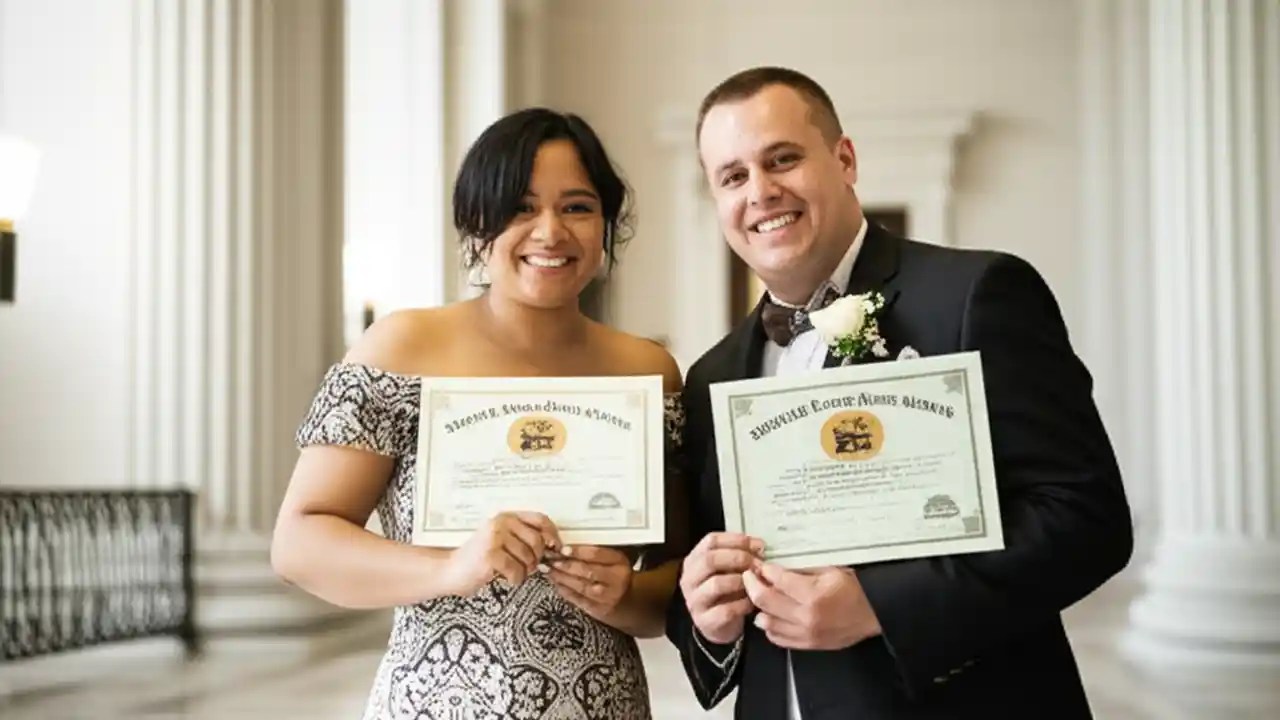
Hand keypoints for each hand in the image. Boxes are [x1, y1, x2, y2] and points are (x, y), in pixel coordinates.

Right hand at [443, 511, 560, 595]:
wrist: (450, 570)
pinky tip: (505, 577)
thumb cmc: (479, 559)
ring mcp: (495, 538)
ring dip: (525, 571)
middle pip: (537, 542)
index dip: (553, 534)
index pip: (540, 519)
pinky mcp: (490, 555)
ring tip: (513, 572)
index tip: (555, 547)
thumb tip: (554, 546)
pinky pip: (517, 570)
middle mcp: (501, 523)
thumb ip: (524, 538)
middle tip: (527, 567)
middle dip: (537, 559)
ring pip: (529, 558)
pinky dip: (515, 579)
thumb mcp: (503, 541)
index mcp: (506, 517)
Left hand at [546, 545, 633, 619]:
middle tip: (550, 559)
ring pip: (580, 586)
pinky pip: (577, 599)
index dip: (578, 551)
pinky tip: (555, 582)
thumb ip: (595, 553)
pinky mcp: (598, 610)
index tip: (563, 549)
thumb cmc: (616, 575)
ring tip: (548, 569)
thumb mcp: (613, 560)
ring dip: (561, 577)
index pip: (597, 554)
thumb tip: (566, 546)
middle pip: (587, 571)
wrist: (627, 601)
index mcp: (620, 563)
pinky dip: (564, 590)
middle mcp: (615, 580)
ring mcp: (607, 597)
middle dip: (566, 565)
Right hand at [680, 532, 763, 643]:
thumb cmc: (725, 593)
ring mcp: (695, 601)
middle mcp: (690, 579)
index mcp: (694, 561)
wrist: (717, 626)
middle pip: (710, 560)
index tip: (757, 545)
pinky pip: (726, 610)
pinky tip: (752, 603)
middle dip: (738, 558)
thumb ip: (740, 555)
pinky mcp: (705, 621)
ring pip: (716, 584)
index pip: (710, 541)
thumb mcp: (728, 570)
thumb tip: (759, 545)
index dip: (736, 540)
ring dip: (741, 582)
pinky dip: (743, 604)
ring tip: (755, 584)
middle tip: (757, 564)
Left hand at [742, 563, 880, 649]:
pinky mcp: (807, 645)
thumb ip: (802, 570)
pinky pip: (777, 638)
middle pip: (764, 600)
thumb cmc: (854, 590)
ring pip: (766, 621)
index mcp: (814, 594)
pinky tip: (771, 615)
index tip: (760, 566)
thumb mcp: (831, 570)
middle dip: (752, 584)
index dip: (764, 570)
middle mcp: (806, 616)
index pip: (777, 580)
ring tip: (760, 596)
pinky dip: (769, 626)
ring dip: (758, 607)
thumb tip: (777, 568)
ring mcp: (805, 633)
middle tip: (749, 576)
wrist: (872, 615)